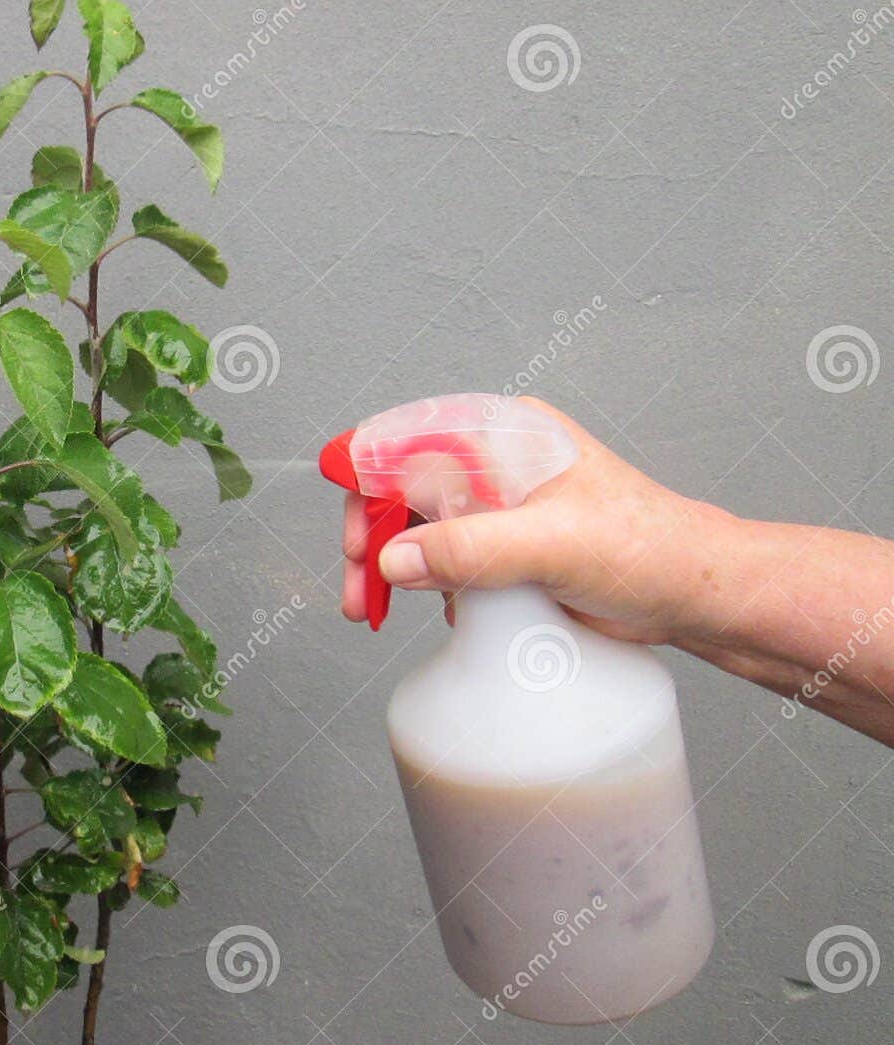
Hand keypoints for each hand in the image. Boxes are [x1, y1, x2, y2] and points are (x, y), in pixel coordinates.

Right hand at [340, 399, 734, 645]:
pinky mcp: (499, 546)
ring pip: (411, 526)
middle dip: (369, 538)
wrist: (691, 593)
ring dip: (387, 567)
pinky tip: (434, 607)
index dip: (367, 486)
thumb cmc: (648, 549)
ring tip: (375, 609)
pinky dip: (421, 584)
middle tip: (360, 590)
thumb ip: (471, 549)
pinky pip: (438, 558)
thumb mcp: (554, 545)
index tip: (353, 538)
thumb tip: (396, 561)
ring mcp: (493, 506)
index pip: (407, 443)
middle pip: (396, 487)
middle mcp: (492, 463)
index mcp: (504, 434)